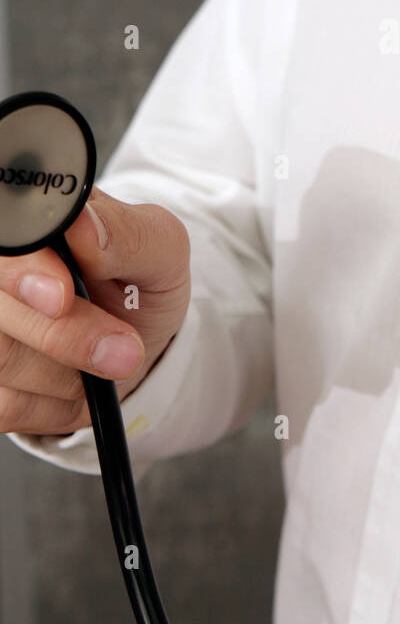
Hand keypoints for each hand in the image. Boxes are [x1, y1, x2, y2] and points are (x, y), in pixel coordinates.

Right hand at [0, 187, 189, 434]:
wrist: (135, 338)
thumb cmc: (139, 281)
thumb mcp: (159, 250)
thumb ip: (127, 233)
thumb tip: (85, 225)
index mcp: (26, 218)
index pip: (7, 238)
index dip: (21, 269)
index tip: (61, 296)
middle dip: (63, 335)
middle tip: (122, 350)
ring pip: (1, 359)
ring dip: (68, 373)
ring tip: (113, 358)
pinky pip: (4, 404)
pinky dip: (56, 404)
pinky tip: (80, 381)